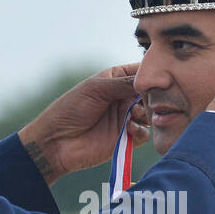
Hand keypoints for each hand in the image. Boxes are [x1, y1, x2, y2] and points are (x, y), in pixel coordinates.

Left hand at [18, 63, 147, 184]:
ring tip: (133, 115)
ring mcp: (125, 118)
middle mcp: (123, 98)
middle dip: (152, 96)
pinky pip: (144, 133)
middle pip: (150, 93)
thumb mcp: (97, 89)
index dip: (151, 73)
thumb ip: (124, 83)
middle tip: (145, 99)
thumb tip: (150, 80)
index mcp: (115, 80)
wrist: (57, 142)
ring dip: (146, 113)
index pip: (140, 72)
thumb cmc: (71, 109)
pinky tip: (129, 129)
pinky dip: (141, 130)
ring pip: (149, 113)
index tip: (157, 76)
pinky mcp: (126, 138)